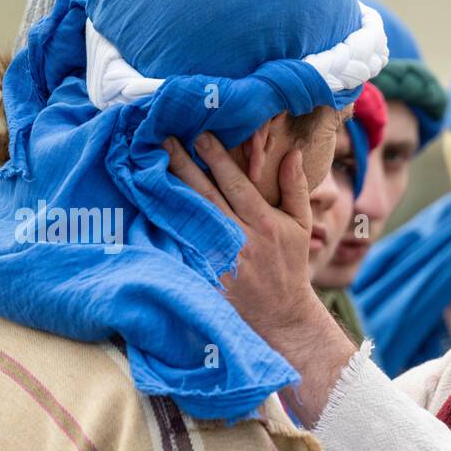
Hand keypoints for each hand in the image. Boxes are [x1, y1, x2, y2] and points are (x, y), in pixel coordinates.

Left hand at [163, 132, 323, 346]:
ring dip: (169, 188)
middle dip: (183, 164)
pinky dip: (165, 223)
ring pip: (189, 216)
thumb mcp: (302, 226)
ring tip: (149, 163)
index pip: (235, 183)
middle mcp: (241, 239)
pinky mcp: (205, 275)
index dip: (217, 157)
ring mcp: (220, 259)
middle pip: (206, 195)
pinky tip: (149, 204)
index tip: (200, 134)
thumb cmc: (289, 265)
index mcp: (265, 222)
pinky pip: (181, 244)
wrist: (281, 316)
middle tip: (163, 138)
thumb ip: (296, 189)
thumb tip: (292, 153)